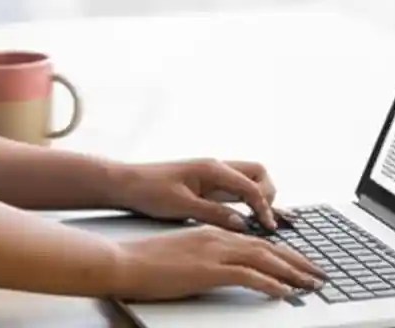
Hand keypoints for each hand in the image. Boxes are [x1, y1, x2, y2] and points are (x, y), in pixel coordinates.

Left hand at [111, 159, 290, 232]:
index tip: (269, 227)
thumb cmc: (148, 191)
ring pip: (248, 179)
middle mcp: (215, 167)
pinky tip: (241, 217)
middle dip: (267, 194)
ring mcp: (211, 174)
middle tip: (263, 219)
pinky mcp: (205, 183)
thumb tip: (242, 223)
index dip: (264, 207)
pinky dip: (244, 200)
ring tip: (256, 220)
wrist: (125, 183)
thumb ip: (213, 213)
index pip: (252, 186)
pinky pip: (234, 188)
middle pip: (258, 173)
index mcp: (212, 169)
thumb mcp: (181, 206)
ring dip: (257, 196)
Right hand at [112, 225, 326, 300]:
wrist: (124, 261)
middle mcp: (218, 238)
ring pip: (264, 259)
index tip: (300, 265)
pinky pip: (248, 276)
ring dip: (292, 273)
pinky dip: (270, 284)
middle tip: (318, 274)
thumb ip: (206, 258)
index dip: (283, 253)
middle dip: (297, 262)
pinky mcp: (208, 269)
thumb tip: (224, 270)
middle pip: (268, 248)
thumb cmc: (146, 261)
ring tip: (311, 285)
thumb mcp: (182, 254)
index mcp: (212, 233)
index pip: (257, 242)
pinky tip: (284, 292)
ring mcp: (214, 252)